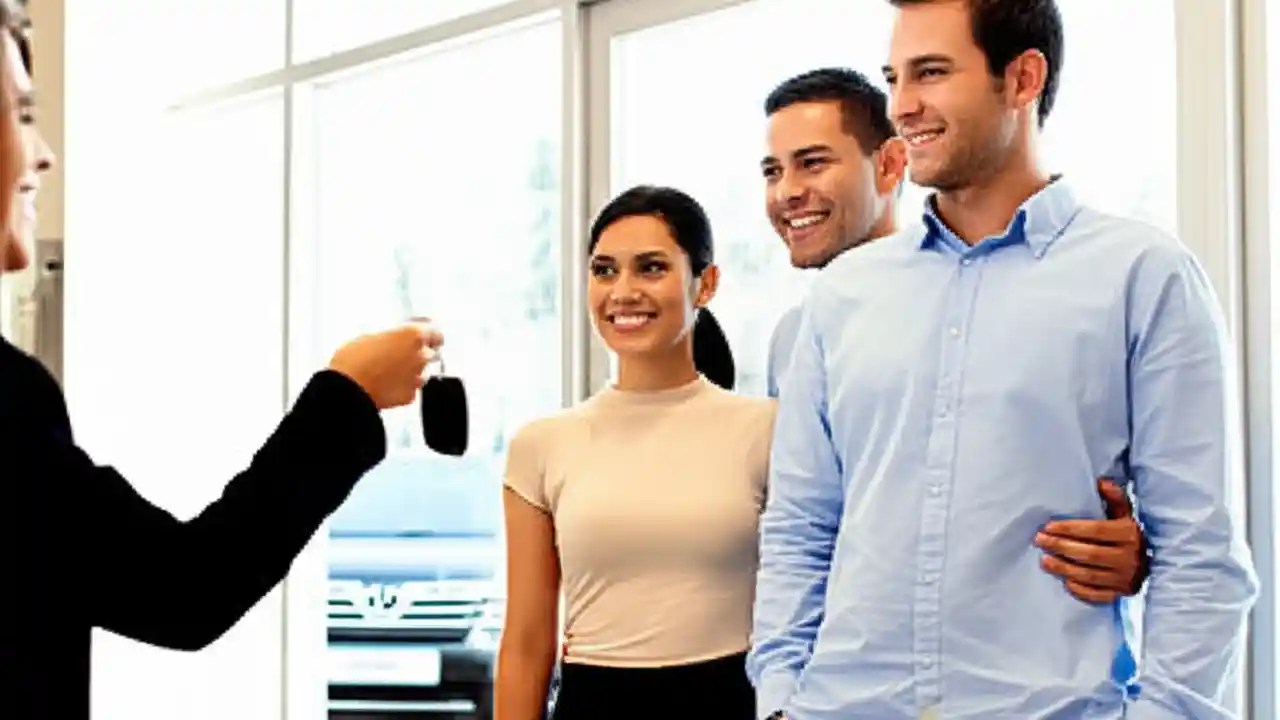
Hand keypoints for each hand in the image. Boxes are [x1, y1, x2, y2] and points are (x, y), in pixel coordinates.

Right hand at [328, 319, 443, 408]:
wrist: (346, 389)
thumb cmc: (354, 360)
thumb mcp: (370, 335)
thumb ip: (392, 335)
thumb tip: (394, 336)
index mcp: (413, 335)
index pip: (435, 332)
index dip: (428, 334)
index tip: (422, 334)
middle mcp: (420, 356)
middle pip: (431, 353)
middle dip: (420, 352)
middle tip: (402, 352)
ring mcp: (417, 378)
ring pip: (423, 372)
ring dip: (412, 370)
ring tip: (390, 370)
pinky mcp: (410, 396)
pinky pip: (411, 389)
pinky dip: (403, 386)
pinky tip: (387, 383)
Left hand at [1035, 478, 1148, 603]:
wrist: (1154, 564)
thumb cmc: (1129, 535)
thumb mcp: (1125, 515)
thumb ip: (1114, 498)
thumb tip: (1101, 481)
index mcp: (1129, 535)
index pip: (1095, 530)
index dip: (1070, 528)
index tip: (1048, 526)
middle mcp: (1130, 558)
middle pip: (1089, 553)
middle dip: (1061, 546)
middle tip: (1040, 540)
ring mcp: (1125, 579)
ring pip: (1089, 575)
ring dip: (1064, 568)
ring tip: (1044, 560)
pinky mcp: (1121, 595)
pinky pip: (1097, 595)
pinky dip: (1080, 589)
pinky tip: (1064, 581)